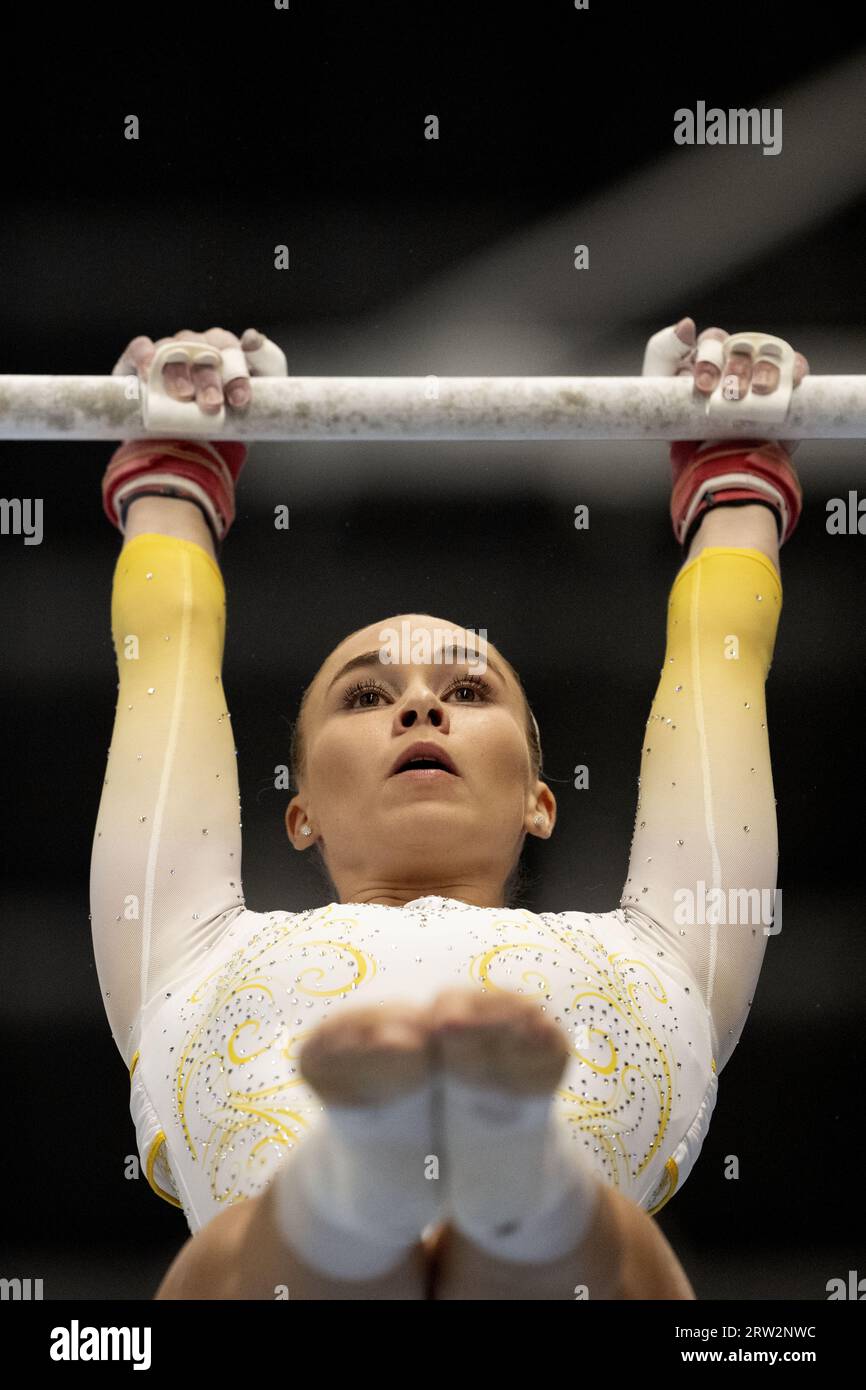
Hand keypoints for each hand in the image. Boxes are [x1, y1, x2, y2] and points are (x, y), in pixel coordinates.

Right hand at [111, 325, 277, 414]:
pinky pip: (140, 348)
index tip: (240, 401)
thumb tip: (252, 337)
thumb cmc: (226, 420)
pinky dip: (144, 355)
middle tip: (212, 405)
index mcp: (222, 350)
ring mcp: (166, 352)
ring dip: (179, 373)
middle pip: (202, 352)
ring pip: (173, 352)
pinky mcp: (137, 362)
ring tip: (184, 396)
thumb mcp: (255, 400)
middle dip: (208, 380)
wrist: (189, 448)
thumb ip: (264, 365)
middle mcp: (194, 346)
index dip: (236, 374)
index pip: (230, 350)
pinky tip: (149, 370)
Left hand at [647, 317, 809, 455]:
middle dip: (737, 369)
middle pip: (743, 349)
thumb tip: (687, 325)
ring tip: (757, 391)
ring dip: (765, 369)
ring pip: (769, 356)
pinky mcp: (784, 392)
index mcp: (709, 357)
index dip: (709, 359)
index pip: (713, 342)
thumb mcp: (659, 384)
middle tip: (732, 393)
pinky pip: (795, 369)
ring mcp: (762, 374)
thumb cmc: (679, 421)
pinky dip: (796, 368)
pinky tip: (792, 378)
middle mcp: (737, 362)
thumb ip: (663, 350)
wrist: (706, 465)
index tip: (703, 386)